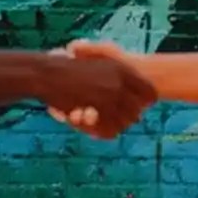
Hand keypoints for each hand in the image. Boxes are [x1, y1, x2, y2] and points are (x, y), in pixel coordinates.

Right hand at [36, 42, 154, 138]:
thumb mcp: (100, 65)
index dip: (143, 104)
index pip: (150, 94)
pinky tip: (92, 128)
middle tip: (111, 117)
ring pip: (124, 123)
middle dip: (127, 118)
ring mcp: (108, 97)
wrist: (48, 73)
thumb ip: (119, 77)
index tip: (135, 107)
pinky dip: (103, 133)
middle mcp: (119, 83)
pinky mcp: (95, 110)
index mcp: (122, 69)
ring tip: (99, 121)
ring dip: (114, 126)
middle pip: (137, 112)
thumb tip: (140, 95)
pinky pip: (110, 130)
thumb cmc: (71, 68)